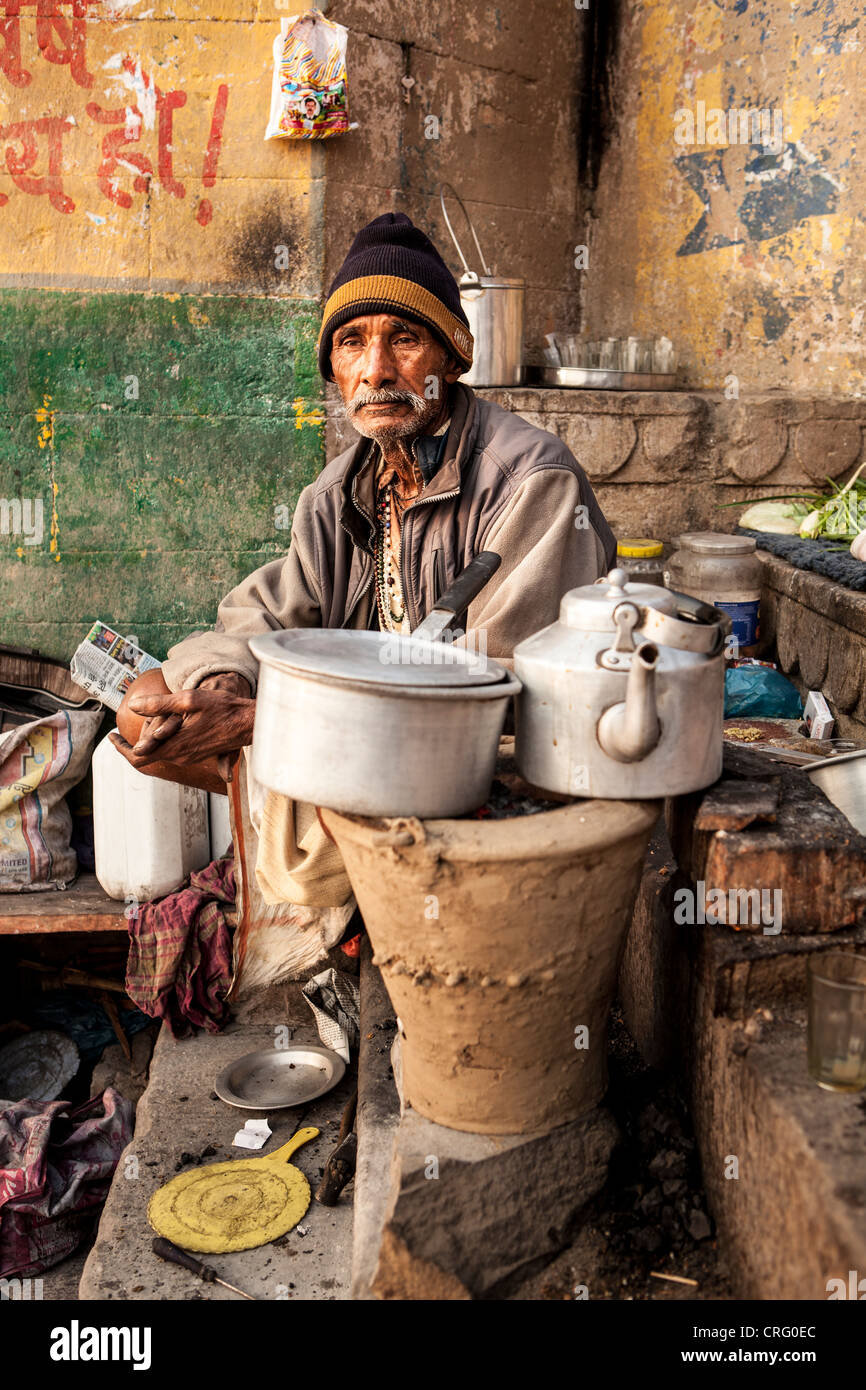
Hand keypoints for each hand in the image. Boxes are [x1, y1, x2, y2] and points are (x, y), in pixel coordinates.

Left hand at [111, 671, 254, 771]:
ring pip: (159, 754)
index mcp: (174, 747)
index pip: (137, 757)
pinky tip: (162, 728)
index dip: (120, 748)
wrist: (249, 723)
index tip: (111, 736)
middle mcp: (180, 757)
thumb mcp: (188, 699)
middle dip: (131, 745)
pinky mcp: (196, 755)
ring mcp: (189, 758)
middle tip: (118, 733)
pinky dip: (161, 742)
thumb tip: (133, 705)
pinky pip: (171, 752)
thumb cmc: (223, 708)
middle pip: (145, 758)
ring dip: (148, 742)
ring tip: (140, 726)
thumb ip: (159, 704)